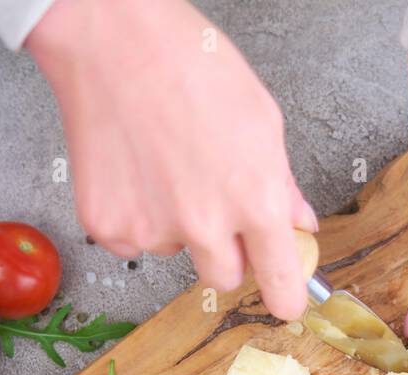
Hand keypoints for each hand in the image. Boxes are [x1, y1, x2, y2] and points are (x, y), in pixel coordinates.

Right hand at [27, 0, 315, 319]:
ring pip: (176, 252)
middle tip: (213, 206)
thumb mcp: (261, 119)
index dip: (286, 296)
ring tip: (167, 165)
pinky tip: (136, 170)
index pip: (280, 282)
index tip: (286, 302)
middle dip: (225, 253)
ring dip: (176, 224)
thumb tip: (297, 222)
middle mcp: (206, 225)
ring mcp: (154, 230)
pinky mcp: (109, 226)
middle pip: (225, 277)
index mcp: (255, 201)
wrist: (113, 40)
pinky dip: (135, 215)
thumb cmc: (189, 63)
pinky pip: (132, 241)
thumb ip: (282, 183)